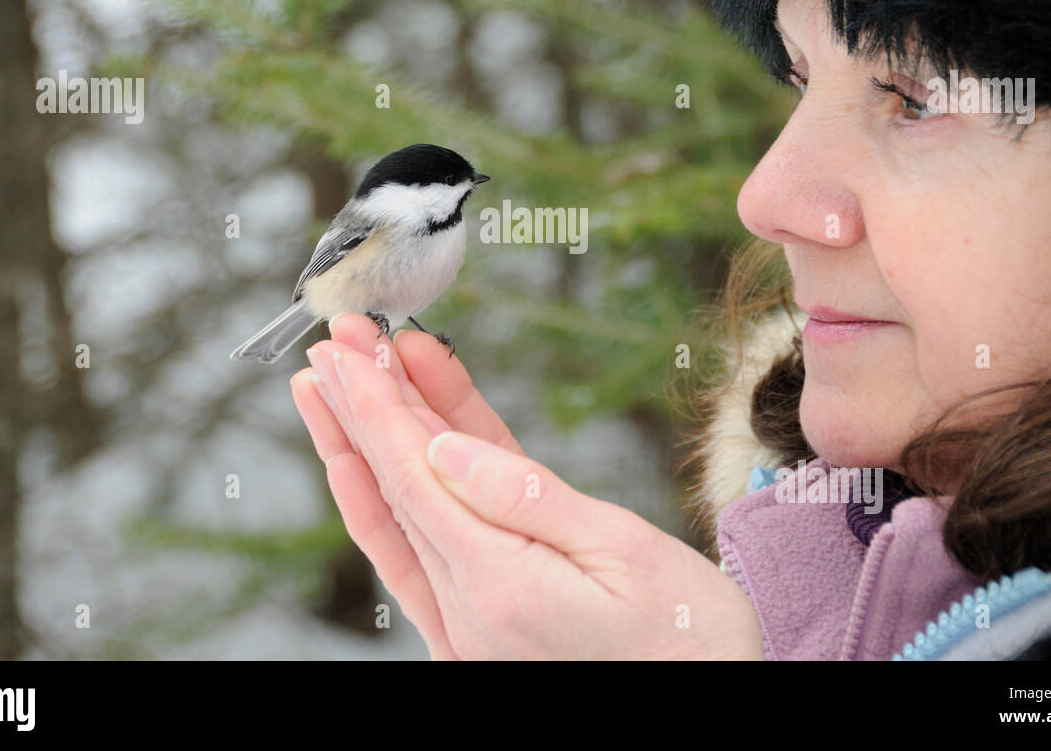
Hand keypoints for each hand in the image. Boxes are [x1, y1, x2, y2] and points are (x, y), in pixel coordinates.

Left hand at [291, 314, 763, 659]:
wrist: (714, 708)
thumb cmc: (692, 639)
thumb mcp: (626, 552)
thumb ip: (528, 498)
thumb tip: (446, 449)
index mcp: (503, 586)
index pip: (417, 476)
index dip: (377, 405)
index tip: (350, 350)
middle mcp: (471, 613)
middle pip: (397, 490)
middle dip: (361, 409)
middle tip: (337, 342)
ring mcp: (469, 627)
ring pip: (402, 516)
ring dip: (366, 445)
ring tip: (336, 385)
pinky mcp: (481, 632)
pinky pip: (421, 553)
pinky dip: (396, 498)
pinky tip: (379, 459)